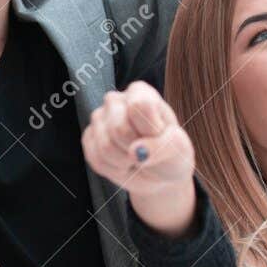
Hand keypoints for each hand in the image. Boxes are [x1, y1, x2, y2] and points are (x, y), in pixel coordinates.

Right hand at [81, 82, 196, 235]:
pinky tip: (123, 163)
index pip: (138, 107)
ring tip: (135, 158)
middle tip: (146, 151)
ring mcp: (99, 118)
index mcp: (140, 92)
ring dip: (125, 162)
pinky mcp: (89, 138)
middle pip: (119, 129)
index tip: (159, 136)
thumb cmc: (171, 154)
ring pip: (106, 146)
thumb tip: (135, 152)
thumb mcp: (177, 149)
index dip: (150, 130)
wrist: (158, 174)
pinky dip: (114, 169)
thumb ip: (160, 147)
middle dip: (136, 149)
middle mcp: (115, 100)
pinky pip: (96, 159)